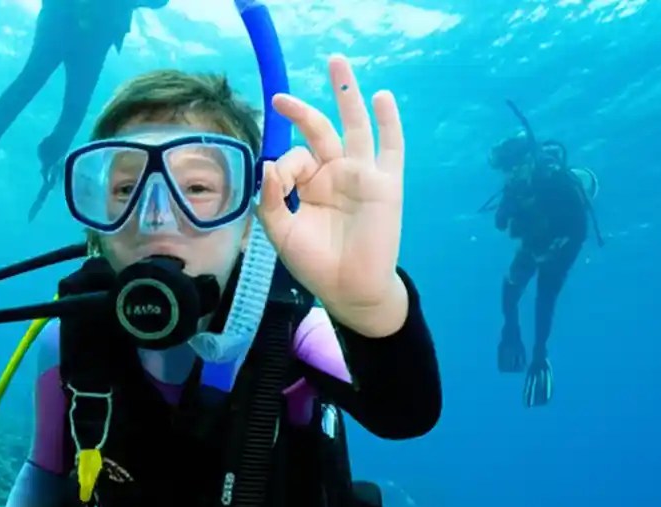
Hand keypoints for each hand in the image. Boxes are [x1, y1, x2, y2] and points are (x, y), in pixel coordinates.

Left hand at [258, 54, 408, 337]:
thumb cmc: (316, 264)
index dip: (284, 166)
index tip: (284, 185)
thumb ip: (274, 199)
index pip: (294, 158)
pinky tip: (381, 98)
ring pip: (355, 127)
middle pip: (321, 130)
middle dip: (301, 109)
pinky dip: (388, 122)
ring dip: (346, 94)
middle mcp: (336, 175)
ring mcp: (362, 176)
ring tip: (336, 62)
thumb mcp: (283, 233)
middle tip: (279, 95)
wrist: (351, 290)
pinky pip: (391, 147)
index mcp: (311, 185)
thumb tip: (269, 164)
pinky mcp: (386, 184)